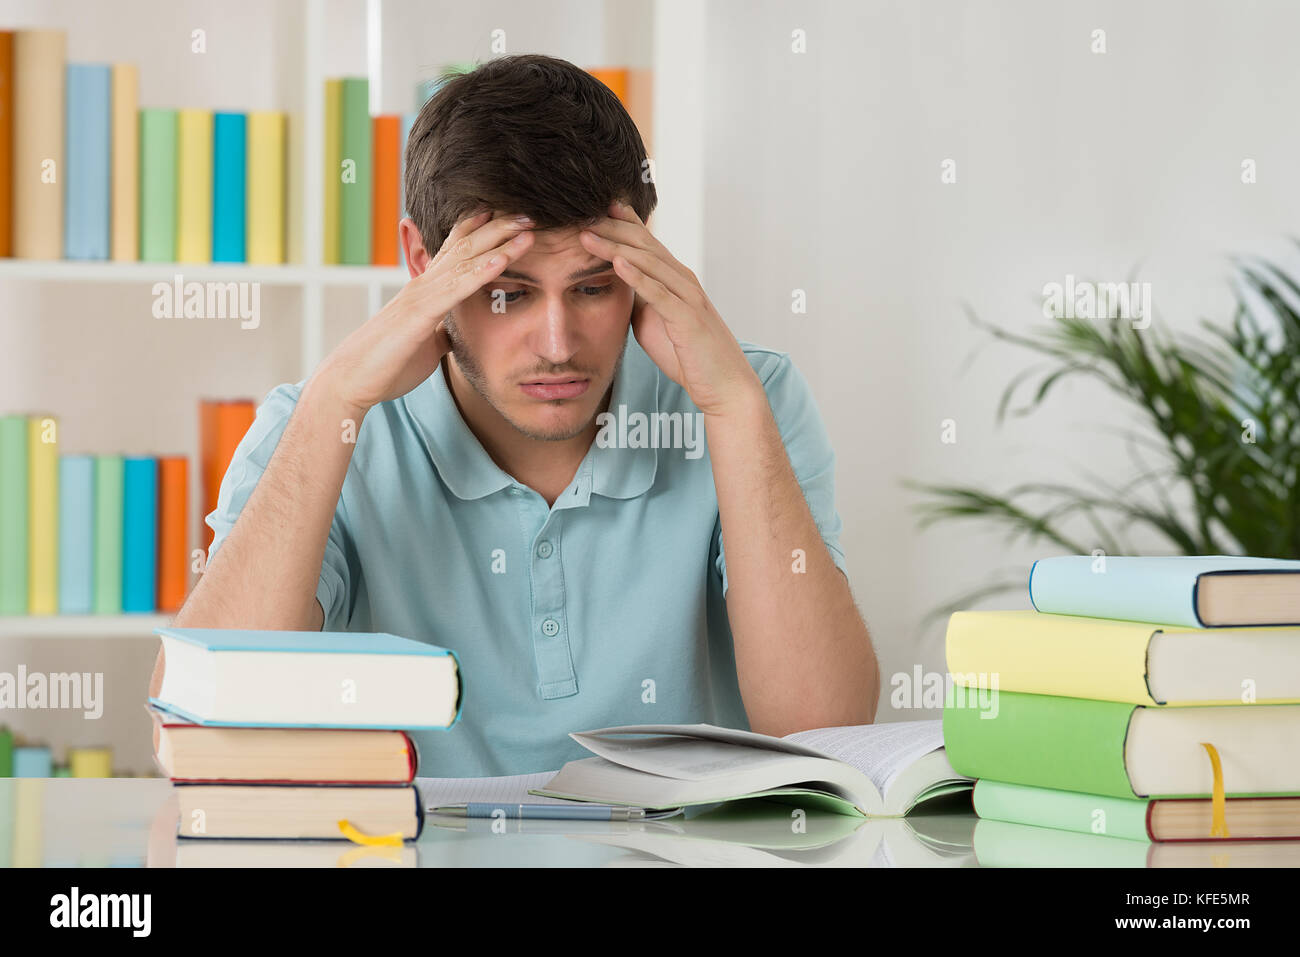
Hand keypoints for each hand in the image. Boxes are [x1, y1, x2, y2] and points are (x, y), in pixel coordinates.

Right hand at [314, 209, 535, 414]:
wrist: (352, 380)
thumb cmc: (387, 364)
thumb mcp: (425, 346)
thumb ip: (441, 333)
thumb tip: (454, 332)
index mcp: (426, 291)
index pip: (455, 251)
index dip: (480, 231)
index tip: (506, 216)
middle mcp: (424, 284)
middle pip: (466, 245)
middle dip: (498, 227)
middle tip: (528, 211)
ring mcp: (421, 295)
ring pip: (465, 259)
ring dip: (499, 241)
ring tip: (527, 225)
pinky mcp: (420, 313)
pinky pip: (457, 288)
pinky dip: (481, 271)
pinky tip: (502, 258)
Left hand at [579, 202, 762, 416]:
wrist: (723, 386)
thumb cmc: (689, 356)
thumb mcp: (654, 322)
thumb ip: (638, 300)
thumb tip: (615, 285)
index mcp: (676, 279)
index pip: (646, 242)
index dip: (622, 222)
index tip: (595, 208)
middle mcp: (683, 280)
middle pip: (644, 244)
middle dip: (611, 228)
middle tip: (581, 215)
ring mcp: (687, 297)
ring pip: (648, 263)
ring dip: (615, 247)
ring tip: (587, 236)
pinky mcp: (687, 318)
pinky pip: (659, 293)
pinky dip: (637, 276)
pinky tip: (616, 263)